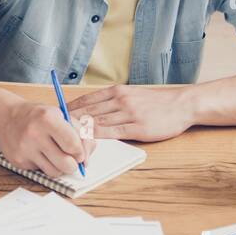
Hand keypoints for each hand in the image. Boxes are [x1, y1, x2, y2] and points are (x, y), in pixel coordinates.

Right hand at [0, 99, 95, 177]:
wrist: (7, 118)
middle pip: (66, 163)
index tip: (79, 151)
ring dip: (60, 167)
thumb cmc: (39, 116)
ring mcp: (25, 149)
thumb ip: (80, 134)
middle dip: (74, 164)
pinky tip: (40, 154)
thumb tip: (86, 161)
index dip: (80, 151)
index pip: (73, 144)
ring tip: (56, 156)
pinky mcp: (18, 161)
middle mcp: (34, 133)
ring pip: (55, 172)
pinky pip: (41, 172)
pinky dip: (45, 165)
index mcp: (47, 118)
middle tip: (71, 158)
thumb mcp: (62, 116)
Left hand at [67, 85, 195, 141]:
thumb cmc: (157, 102)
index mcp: (117, 92)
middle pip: (88, 111)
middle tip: (52, 130)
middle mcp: (120, 100)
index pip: (86, 100)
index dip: (69, 109)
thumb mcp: (132, 95)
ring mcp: (129, 113)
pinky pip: (112, 132)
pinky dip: (97, 138)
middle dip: (69, 122)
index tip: (55, 117)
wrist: (182, 104)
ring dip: (80, 131)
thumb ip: (112, 101)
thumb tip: (91, 109)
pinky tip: (87, 143)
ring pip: (97, 122)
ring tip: (64, 139)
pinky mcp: (138, 127)